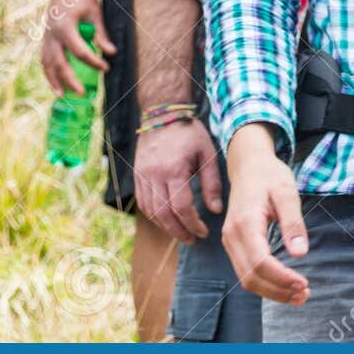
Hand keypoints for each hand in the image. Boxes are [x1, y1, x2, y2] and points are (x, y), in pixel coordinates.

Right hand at [39, 0, 116, 94]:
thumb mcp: (95, 13)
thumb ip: (101, 34)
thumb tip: (111, 53)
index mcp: (65, 27)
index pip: (80, 51)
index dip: (93, 62)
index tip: (106, 67)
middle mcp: (52, 35)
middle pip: (60, 62)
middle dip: (70, 79)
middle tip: (82, 93)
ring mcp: (46, 37)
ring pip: (47, 63)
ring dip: (54, 80)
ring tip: (62, 96)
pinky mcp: (45, 38)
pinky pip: (45, 58)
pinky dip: (49, 71)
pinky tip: (56, 83)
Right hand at [135, 118, 222, 242]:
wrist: (162, 114)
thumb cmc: (189, 133)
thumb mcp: (206, 154)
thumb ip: (212, 183)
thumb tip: (215, 210)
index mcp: (174, 170)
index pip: (181, 207)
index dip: (192, 224)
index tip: (203, 232)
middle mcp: (154, 176)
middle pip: (164, 214)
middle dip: (178, 231)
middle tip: (192, 240)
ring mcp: (143, 176)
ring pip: (151, 211)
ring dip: (165, 226)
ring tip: (181, 233)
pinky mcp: (137, 176)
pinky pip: (142, 203)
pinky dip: (153, 215)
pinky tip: (165, 220)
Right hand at [223, 126, 310, 304]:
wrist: (249, 165)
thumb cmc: (269, 175)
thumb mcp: (286, 192)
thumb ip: (293, 223)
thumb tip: (300, 253)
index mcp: (245, 223)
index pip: (260, 263)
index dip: (281, 279)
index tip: (304, 284)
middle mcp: (232, 236)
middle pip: (251, 277)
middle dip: (278, 291)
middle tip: (305, 295)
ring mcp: (230, 241)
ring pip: (246, 279)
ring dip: (271, 291)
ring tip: (298, 295)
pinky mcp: (234, 244)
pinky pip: (246, 271)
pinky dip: (265, 283)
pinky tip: (284, 284)